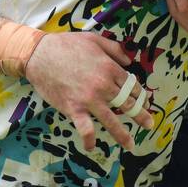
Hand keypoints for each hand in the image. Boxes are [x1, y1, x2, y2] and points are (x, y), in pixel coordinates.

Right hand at [25, 32, 152, 151]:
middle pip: (127, 104)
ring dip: (123, 135)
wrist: (38, 54)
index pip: (132, 86)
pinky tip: (91, 147)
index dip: (140, 95)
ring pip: (111, 120)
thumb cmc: (67, 44)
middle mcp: (103, 86)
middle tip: (149, 124)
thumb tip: (129, 61)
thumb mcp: (95, 39)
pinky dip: (89, 140)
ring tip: (131, 145)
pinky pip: (84, 128)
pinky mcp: (73, 109)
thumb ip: (115, 49)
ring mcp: (89, 99)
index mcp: (110, 68)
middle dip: (140, 115)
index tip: (144, 102)